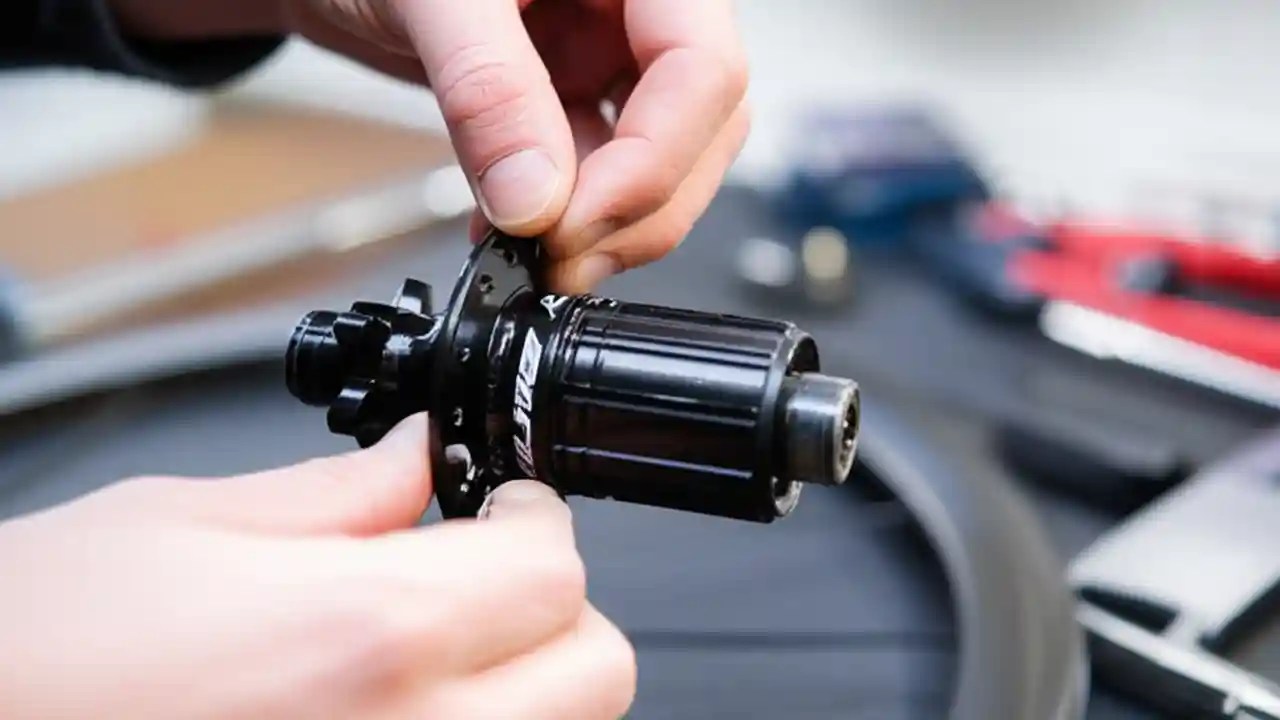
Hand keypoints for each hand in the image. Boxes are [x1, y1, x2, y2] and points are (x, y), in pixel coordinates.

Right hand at [0, 415, 634, 719]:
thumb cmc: (21, 659)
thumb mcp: (171, 526)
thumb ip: (333, 495)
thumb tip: (417, 460)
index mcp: (365, 636)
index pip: (553, 567)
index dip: (534, 517)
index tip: (501, 506)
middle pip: (595, 671)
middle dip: (552, 610)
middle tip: (478, 578)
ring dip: (520, 686)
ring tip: (419, 652)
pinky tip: (380, 713)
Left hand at [112, 0, 750, 292]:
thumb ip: (489, 89)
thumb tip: (533, 197)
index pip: (702, 67)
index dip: (654, 159)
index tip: (575, 222)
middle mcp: (642, 8)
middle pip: (701, 126)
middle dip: (635, 210)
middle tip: (557, 261)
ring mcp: (613, 54)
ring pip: (663, 162)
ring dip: (606, 228)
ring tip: (533, 259)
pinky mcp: (574, 95)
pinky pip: (598, 172)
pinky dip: (562, 218)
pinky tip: (512, 236)